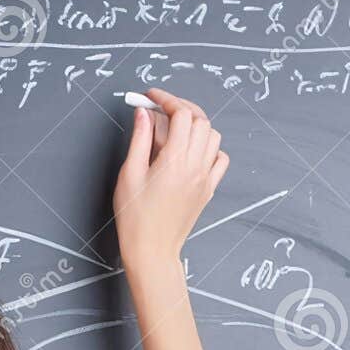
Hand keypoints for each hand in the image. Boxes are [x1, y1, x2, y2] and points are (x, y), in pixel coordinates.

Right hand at [113, 88, 227, 275]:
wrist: (152, 251)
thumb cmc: (135, 218)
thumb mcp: (129, 175)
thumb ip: (138, 139)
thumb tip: (143, 113)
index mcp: (174, 160)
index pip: (181, 114)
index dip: (167, 99)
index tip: (152, 97)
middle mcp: (195, 166)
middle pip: (200, 120)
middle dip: (183, 108)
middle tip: (163, 110)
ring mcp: (204, 178)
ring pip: (213, 136)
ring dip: (197, 126)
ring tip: (178, 130)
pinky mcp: (207, 190)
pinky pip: (220, 159)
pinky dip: (210, 148)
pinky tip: (193, 152)